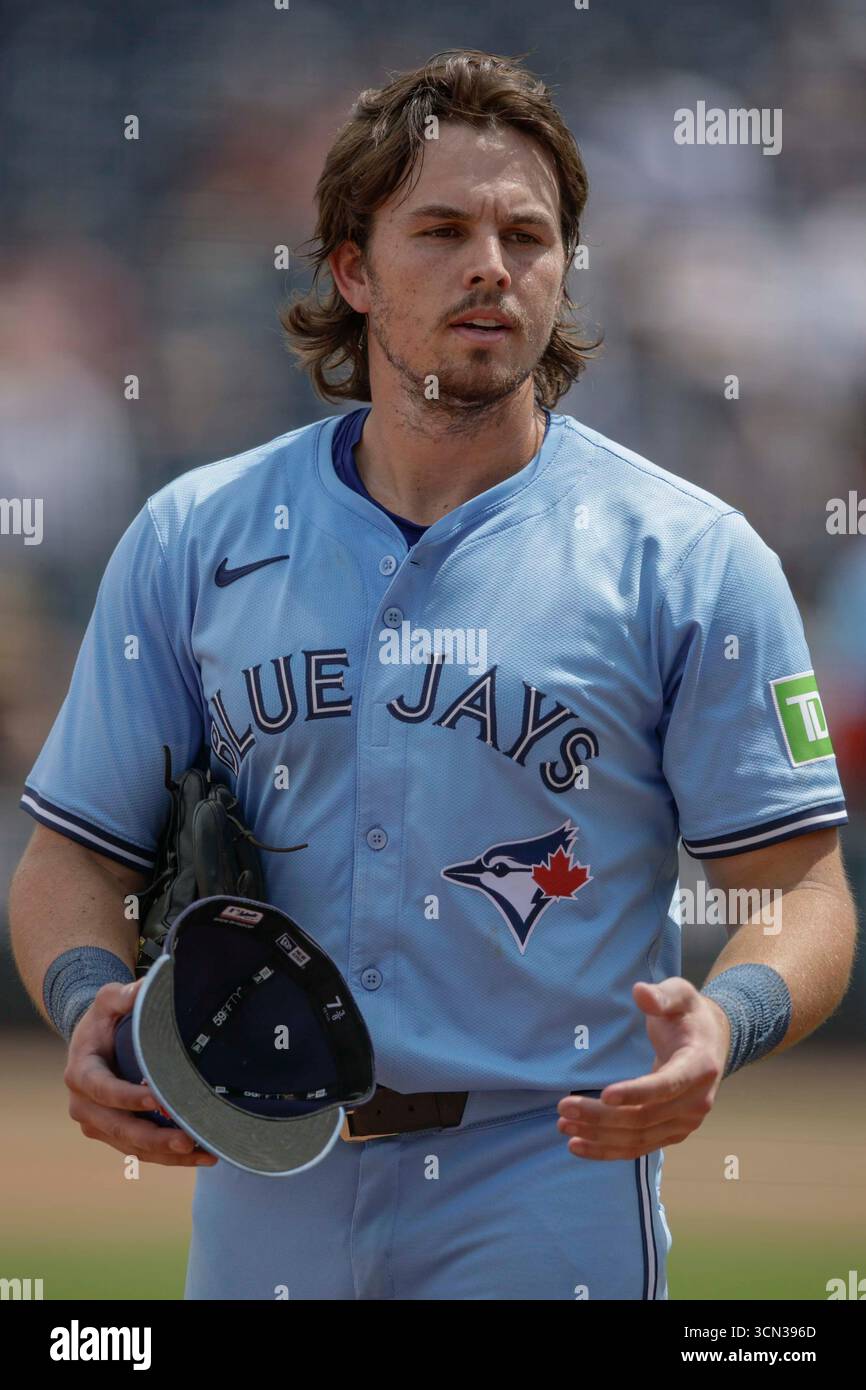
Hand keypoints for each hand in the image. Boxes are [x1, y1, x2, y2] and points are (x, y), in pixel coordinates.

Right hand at [64, 978, 217, 1167]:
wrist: (92, 1041)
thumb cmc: (105, 1018)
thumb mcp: (109, 1000)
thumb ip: (126, 994)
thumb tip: (150, 985)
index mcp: (81, 1073)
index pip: (104, 1090)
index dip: (129, 1097)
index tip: (158, 1099)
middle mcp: (84, 1105)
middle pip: (119, 1128)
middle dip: (154, 1137)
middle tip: (188, 1139)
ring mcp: (98, 1125)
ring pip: (132, 1146)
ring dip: (167, 1154)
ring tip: (204, 1153)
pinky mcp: (114, 1135)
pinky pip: (141, 1151)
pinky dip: (168, 1157)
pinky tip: (199, 1155)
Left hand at [557, 976, 729, 1160]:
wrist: (709, 1041)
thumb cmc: (688, 1015)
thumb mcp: (680, 994)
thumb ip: (662, 995)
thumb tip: (640, 992)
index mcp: (700, 1067)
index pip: (667, 1085)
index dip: (637, 1092)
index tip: (606, 1094)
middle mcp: (697, 1102)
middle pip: (645, 1117)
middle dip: (602, 1116)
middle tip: (564, 1106)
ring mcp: (685, 1123)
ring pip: (638, 1138)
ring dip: (599, 1136)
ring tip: (563, 1125)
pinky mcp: (672, 1133)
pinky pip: (638, 1147)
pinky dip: (607, 1150)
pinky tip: (578, 1145)